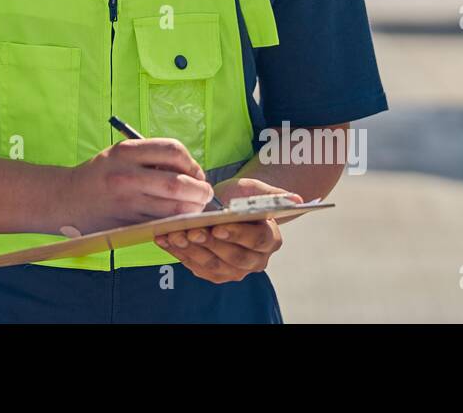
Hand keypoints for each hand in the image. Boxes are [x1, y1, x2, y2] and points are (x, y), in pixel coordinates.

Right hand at [65, 138, 214, 233]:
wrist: (67, 199)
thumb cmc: (99, 175)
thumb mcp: (119, 154)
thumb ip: (151, 157)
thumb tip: (191, 171)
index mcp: (126, 151)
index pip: (173, 150)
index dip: (192, 162)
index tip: (196, 172)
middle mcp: (126, 176)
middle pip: (178, 184)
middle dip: (200, 190)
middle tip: (206, 193)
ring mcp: (127, 202)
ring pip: (173, 209)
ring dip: (193, 209)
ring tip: (196, 206)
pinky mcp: (128, 223)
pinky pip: (162, 223)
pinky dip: (177, 221)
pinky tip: (179, 218)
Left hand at [155, 178, 302, 283]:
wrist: (230, 207)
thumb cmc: (243, 196)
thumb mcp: (256, 189)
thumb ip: (275, 195)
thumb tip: (297, 200)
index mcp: (270, 239)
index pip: (256, 240)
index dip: (237, 235)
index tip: (217, 226)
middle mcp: (256, 260)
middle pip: (233, 257)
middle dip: (210, 244)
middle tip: (190, 231)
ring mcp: (235, 271)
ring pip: (212, 265)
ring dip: (191, 250)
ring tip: (173, 234)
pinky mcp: (215, 274)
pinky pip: (196, 267)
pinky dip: (179, 254)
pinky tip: (164, 239)